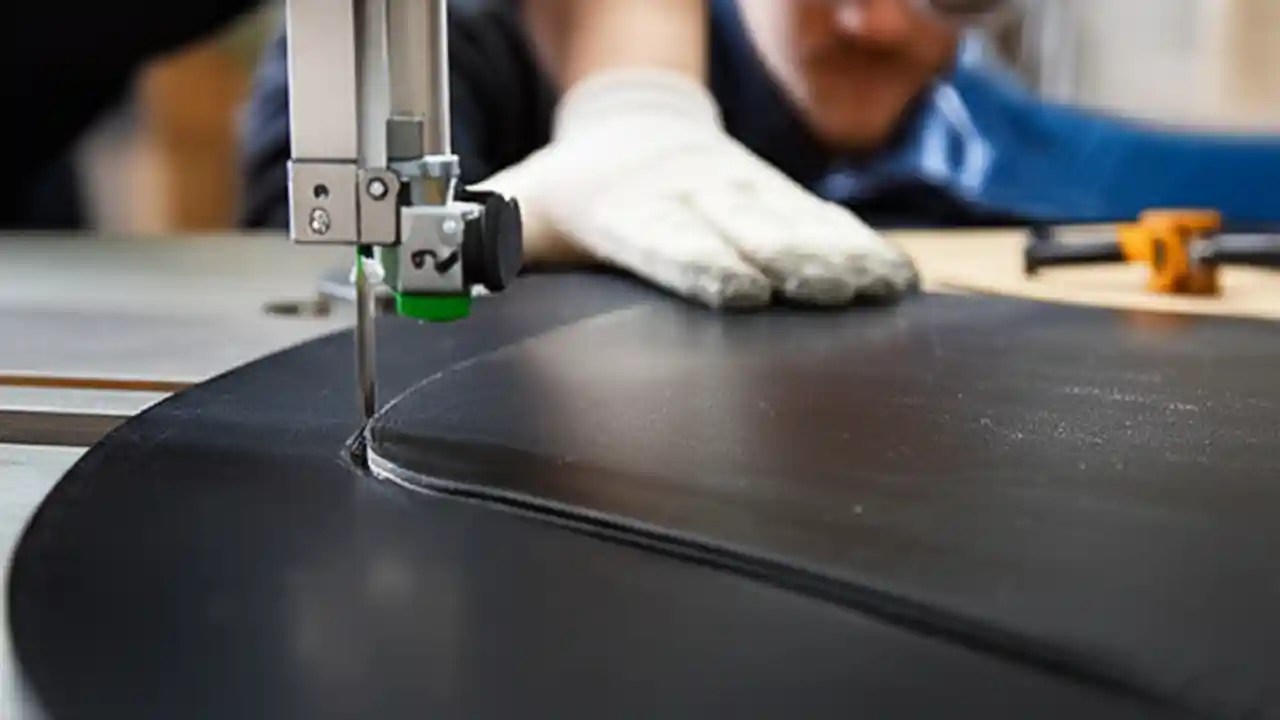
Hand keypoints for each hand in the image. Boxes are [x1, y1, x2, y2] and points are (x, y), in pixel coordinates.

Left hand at [478, 69, 917, 308]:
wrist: (632, 127)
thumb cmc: (573, 188)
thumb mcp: (520, 208)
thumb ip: (485, 244)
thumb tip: (427, 284)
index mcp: (624, 206)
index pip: (664, 238)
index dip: (701, 262)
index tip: (740, 287)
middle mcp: (689, 193)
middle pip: (742, 226)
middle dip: (787, 257)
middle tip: (826, 289)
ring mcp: (738, 189)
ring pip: (791, 218)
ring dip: (835, 252)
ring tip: (877, 286)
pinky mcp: (773, 192)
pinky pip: (821, 215)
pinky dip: (860, 243)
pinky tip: (893, 276)